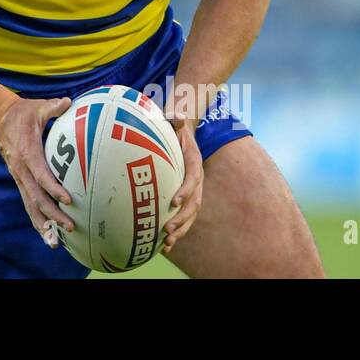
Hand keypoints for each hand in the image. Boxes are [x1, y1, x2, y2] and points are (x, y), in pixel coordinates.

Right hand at [0, 96, 74, 247]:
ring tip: (55, 243)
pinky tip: (48, 235)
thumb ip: (53, 107)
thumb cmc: (21, 113)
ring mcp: (19, 177)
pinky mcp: (20, 181)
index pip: (40, 174)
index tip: (67, 200)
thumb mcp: (36, 107)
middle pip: (35, 197)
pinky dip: (37, 220)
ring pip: (30, 205)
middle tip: (70, 226)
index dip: (53, 188)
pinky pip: (28, 203)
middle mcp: (20, 169)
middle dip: (52, 214)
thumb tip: (69, 102)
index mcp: (27, 153)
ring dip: (43, 225)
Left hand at [161, 118, 202, 255]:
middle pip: (193, 203)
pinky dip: (175, 231)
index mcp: (194, 162)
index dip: (185, 190)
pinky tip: (163, 246)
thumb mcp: (175, 118)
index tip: (173, 201)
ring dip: (180, 230)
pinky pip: (182, 216)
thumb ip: (176, 118)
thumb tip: (176, 114)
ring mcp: (191, 189)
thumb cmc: (175, 124)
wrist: (182, 131)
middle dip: (181, 218)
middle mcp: (196, 179)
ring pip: (190, 215)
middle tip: (167, 229)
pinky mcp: (184, 196)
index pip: (192, 179)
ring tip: (167, 243)